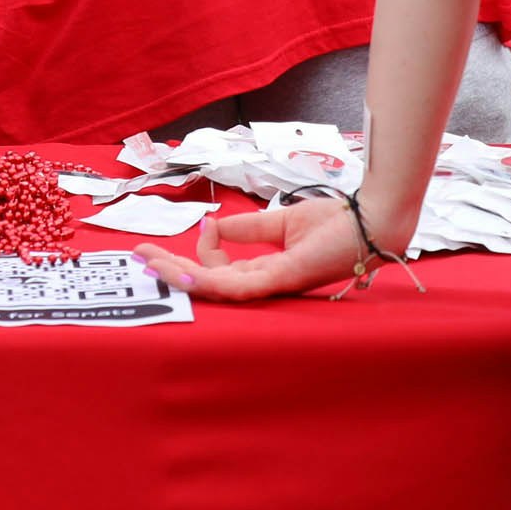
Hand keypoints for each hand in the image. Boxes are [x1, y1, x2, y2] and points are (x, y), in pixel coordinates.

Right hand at [136, 195, 385, 302]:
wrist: (371, 221)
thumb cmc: (335, 222)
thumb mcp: (281, 221)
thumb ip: (247, 227)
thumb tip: (214, 222)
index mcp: (267, 271)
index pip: (221, 271)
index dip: (203, 250)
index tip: (206, 224)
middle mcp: (267, 283)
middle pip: (210, 284)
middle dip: (172, 271)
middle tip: (139, 257)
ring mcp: (273, 284)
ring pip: (215, 288)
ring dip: (178, 275)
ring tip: (149, 262)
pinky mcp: (282, 279)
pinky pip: (237, 286)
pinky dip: (206, 282)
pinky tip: (184, 274)